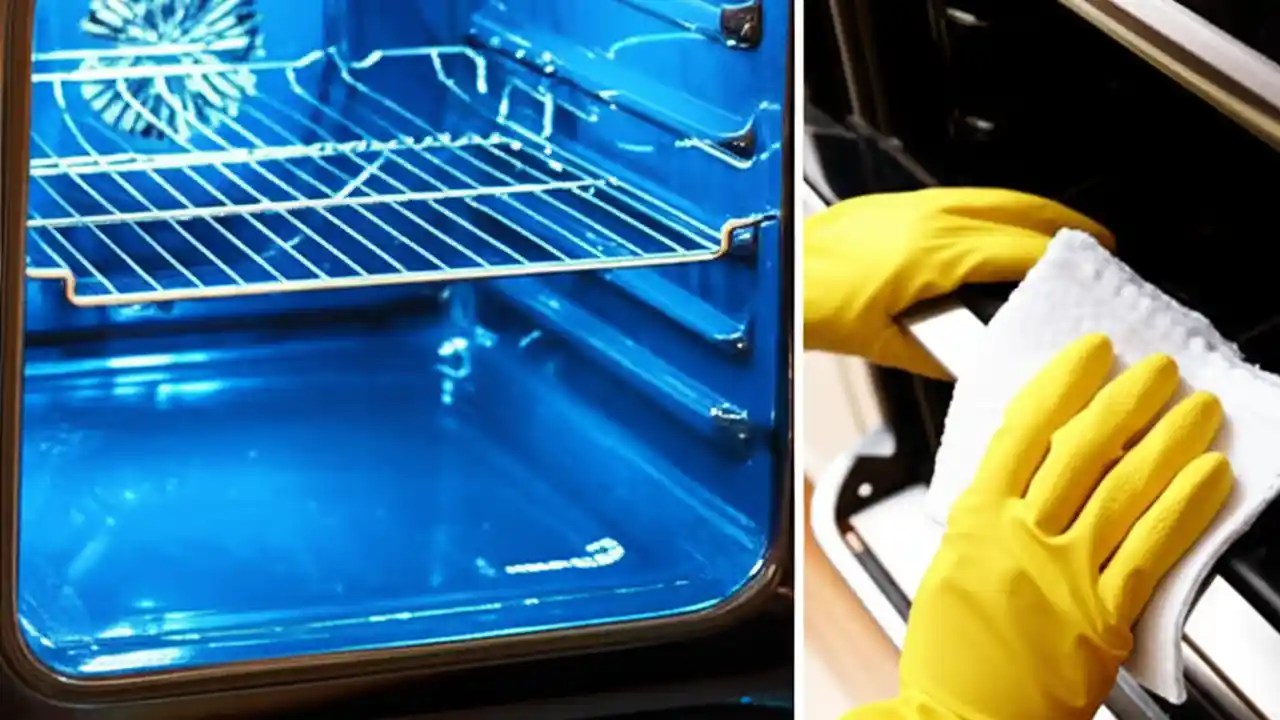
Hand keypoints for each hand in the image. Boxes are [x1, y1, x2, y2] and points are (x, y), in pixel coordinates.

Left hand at [804, 188, 1113, 378]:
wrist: (780, 273)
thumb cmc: (819, 305)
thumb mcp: (887, 345)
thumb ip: (940, 355)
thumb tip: (977, 362)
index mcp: (938, 253)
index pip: (1021, 250)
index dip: (1062, 261)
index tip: (1093, 272)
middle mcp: (932, 219)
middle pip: (1020, 209)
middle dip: (1065, 223)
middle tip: (1099, 243)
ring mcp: (916, 205)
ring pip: (995, 198)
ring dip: (1034, 212)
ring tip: (1062, 232)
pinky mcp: (900, 203)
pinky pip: (966, 199)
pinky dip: (998, 210)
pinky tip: (1003, 228)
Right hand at [847, 334, 1232, 719]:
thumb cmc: (951, 657)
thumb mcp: (950, 568)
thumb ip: (988, 523)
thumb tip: (1024, 486)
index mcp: (975, 519)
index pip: (1023, 431)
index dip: (1062, 384)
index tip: (1089, 354)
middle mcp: (1021, 537)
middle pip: (1082, 448)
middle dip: (1126, 400)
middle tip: (1157, 371)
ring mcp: (1065, 573)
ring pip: (1124, 488)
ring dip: (1168, 441)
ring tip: (1196, 410)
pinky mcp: (1103, 614)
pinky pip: (1153, 548)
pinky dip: (1185, 506)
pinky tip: (1209, 477)